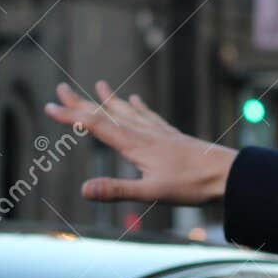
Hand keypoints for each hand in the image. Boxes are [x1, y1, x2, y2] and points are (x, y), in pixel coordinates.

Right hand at [44, 81, 236, 205]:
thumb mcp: (150, 192)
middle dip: (81, 103)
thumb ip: (116, 190)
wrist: (227, 174)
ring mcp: (158, 132)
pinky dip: (137, 107)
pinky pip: (149, 116)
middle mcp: (143, 133)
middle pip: (106, 113)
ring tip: (97, 85)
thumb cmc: (191, 185)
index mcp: (134, 144)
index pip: (95, 125)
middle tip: (60, 89)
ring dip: (109, 100)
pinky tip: (135, 100)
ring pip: (127, 111)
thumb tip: (84, 190)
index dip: (71, 116)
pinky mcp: (171, 135)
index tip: (49, 107)